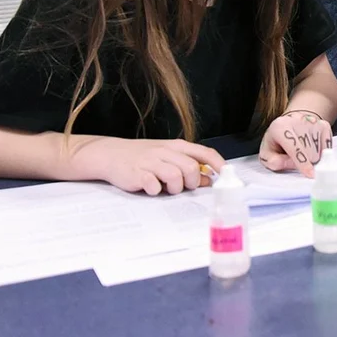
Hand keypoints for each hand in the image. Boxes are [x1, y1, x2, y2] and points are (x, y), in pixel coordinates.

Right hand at [78, 138, 224, 195]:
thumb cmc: (143, 157)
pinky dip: (156, 190)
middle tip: (185, 186)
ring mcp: (150, 161)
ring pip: (175, 176)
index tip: (226, 175)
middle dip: (193, 181)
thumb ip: (188, 167)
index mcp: (176, 146)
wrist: (110, 154)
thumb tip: (209, 179)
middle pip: (191, 167)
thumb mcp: (168, 158)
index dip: (218, 163)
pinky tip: (152, 188)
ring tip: (167, 188)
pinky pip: (154, 184)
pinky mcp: (137, 173)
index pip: (204, 152)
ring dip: (175, 188)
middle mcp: (165, 151)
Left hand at [259, 110, 331, 177]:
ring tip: (302, 150)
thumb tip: (293, 165)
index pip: (294, 147)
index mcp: (280, 127)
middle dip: (306, 162)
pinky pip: (327, 147)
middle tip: (296, 158)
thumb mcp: (267, 153)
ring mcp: (313, 122)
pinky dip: (321, 152)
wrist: (290, 123)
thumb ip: (275, 162)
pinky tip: (312, 148)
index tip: (311, 173)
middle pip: (309, 152)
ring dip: (312, 157)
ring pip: (319, 151)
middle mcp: (298, 121)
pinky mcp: (323, 125)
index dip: (302, 162)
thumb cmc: (277, 141)